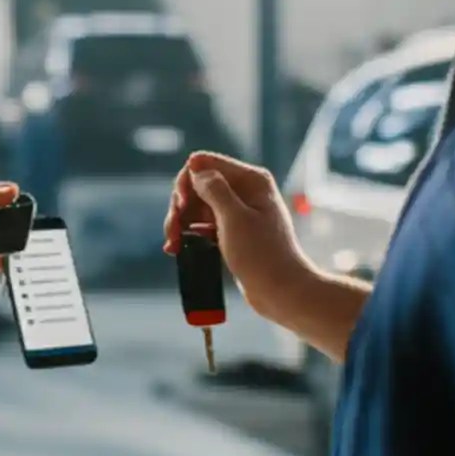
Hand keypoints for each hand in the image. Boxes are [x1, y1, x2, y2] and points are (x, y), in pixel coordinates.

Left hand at [0, 182, 19, 304]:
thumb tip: (14, 189)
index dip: (11, 200)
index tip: (24, 200)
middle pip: (6, 221)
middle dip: (18, 221)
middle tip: (28, 221)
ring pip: (8, 241)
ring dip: (18, 239)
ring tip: (25, 236)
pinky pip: (5, 262)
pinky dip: (14, 258)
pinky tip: (19, 253)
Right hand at [163, 151, 317, 319]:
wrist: (281, 291)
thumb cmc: (262, 255)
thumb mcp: (234, 218)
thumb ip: (214, 190)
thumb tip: (195, 168)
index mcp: (251, 180)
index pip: (205, 163)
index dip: (187, 182)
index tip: (180, 208)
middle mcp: (244, 191)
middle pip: (197, 185)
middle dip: (180, 206)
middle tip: (173, 232)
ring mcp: (238, 212)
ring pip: (196, 206)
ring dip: (180, 222)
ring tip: (173, 245)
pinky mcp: (232, 232)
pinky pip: (203, 224)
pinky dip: (188, 233)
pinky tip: (177, 248)